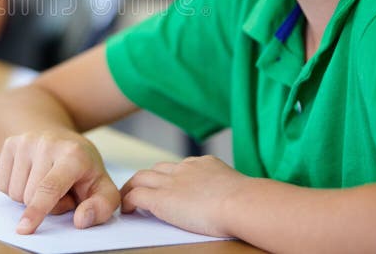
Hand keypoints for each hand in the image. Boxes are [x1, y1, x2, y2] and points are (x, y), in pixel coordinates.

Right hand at [0, 129, 120, 234]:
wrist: (63, 141)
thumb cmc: (83, 170)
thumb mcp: (102, 188)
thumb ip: (101, 207)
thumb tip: (81, 220)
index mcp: (74, 154)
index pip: (50, 187)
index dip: (37, 210)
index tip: (25, 228)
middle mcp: (48, 142)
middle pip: (29, 195)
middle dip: (42, 205)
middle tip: (60, 192)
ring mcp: (26, 140)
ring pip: (13, 192)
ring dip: (27, 198)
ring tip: (45, 183)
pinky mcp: (10, 143)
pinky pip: (2, 184)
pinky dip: (15, 188)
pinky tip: (30, 176)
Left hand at [120, 155, 247, 237]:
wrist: (241, 203)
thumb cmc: (248, 202)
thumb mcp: (239, 188)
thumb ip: (229, 189)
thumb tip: (237, 199)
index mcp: (204, 164)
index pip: (181, 166)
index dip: (170, 176)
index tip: (168, 185)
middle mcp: (185, 168)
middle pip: (157, 168)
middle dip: (147, 178)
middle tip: (139, 189)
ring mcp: (171, 182)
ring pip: (141, 177)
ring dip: (132, 187)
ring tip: (127, 199)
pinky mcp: (161, 198)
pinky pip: (136, 195)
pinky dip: (128, 201)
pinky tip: (127, 210)